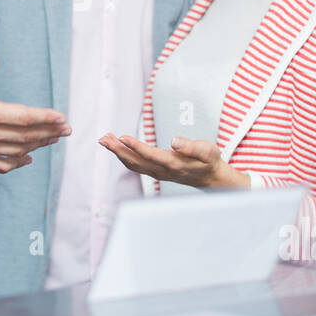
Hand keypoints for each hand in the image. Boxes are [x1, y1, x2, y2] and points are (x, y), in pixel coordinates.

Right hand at [0, 55, 70, 173]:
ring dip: (39, 145)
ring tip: (54, 140)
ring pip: (18, 150)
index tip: (62, 117)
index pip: (24, 116)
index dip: (46, 117)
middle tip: (68, 129)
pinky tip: (27, 160)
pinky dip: (17, 163)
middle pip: (27, 135)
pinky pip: (0, 164)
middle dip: (50, 131)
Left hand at [98, 133, 246, 188]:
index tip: (122, 137)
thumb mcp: (207, 151)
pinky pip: (136, 165)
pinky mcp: (156, 172)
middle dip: (118, 149)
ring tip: (105, 139)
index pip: (150, 155)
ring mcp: (157, 173)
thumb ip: (191, 147)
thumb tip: (175, 141)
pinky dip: (124, 156)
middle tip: (103, 138)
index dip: (135, 146)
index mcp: (173, 164)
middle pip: (135, 161)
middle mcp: (162, 171)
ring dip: (118, 152)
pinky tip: (118, 148)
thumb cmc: (209, 161)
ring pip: (133, 164)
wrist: (212, 178)